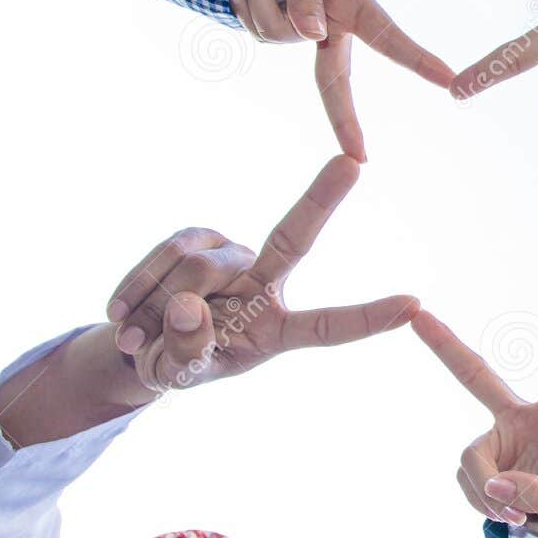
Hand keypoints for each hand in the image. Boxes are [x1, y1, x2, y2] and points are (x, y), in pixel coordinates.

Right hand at [104, 155, 417, 390]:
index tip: (415, 306)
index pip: (329, 326)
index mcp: (278, 329)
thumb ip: (187, 349)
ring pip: (199, 266)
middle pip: (292, 240)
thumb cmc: (177, 364)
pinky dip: (137, 286)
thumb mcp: (180, 373)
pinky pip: (167, 252)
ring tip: (141, 334)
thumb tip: (188, 304)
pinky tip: (123, 312)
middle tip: (352, 164)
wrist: (138, 344)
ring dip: (156, 304)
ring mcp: (233, 254)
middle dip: (326, 196)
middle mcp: (266, 281)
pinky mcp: (198, 235)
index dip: (368, 318)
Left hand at [231, 0, 454, 161]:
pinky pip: (253, 25)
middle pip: (337, 81)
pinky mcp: (276, 31)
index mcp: (353, 5)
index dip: (419, 60)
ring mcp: (302, 33)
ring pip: (274, 31)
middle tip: (360, 158)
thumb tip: (311, 37)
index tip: (450, 80)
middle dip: (346, 120)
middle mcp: (331, 26)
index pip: (390, 38)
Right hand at [413, 300, 537, 537]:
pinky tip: (503, 514)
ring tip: (517, 515)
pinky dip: (482, 504)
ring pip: (472, 460)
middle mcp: (520, 419)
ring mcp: (496, 440)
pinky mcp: (480, 463)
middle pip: (477, 377)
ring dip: (488, 493)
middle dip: (446, 346)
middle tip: (418, 316)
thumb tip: (497, 487)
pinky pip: (468, 482)